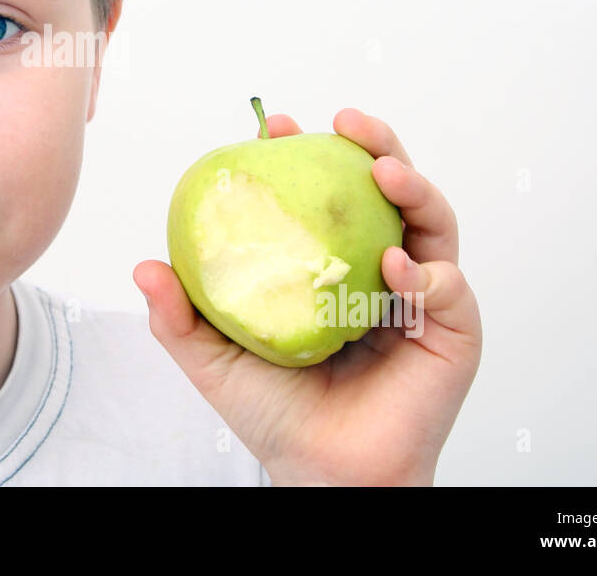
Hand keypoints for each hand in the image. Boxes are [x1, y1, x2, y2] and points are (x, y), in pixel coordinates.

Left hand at [134, 108, 480, 485]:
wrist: (322, 472)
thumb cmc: (274, 413)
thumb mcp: (215, 358)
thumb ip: (180, 315)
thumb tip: (144, 266)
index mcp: (332, 263)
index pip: (327, 195)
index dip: (307, 154)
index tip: (276, 126)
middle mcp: (380, 270)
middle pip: (389, 191)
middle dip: (375, 145)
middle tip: (347, 124)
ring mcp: (420, 297)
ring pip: (431, 223)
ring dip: (413, 188)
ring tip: (384, 172)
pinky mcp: (452, 332)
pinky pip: (449, 288)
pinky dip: (428, 273)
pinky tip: (394, 270)